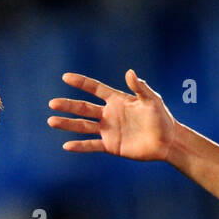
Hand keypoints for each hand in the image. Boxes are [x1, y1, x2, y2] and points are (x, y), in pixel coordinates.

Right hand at [48, 70, 177, 161]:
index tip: (65, 77)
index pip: (95, 89)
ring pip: (83, 126)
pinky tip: (66, 146)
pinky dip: (80, 146)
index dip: (81, 82)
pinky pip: (92, 145)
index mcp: (117, 100)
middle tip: (52, 103)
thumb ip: (140, 88)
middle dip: (68, 105)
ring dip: (68, 124)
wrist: (167, 141)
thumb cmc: (161, 118)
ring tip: (51, 121)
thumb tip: (130, 72)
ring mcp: (109, 130)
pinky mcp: (111, 145)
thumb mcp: (152, 100)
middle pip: (84, 108)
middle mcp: (109, 114)